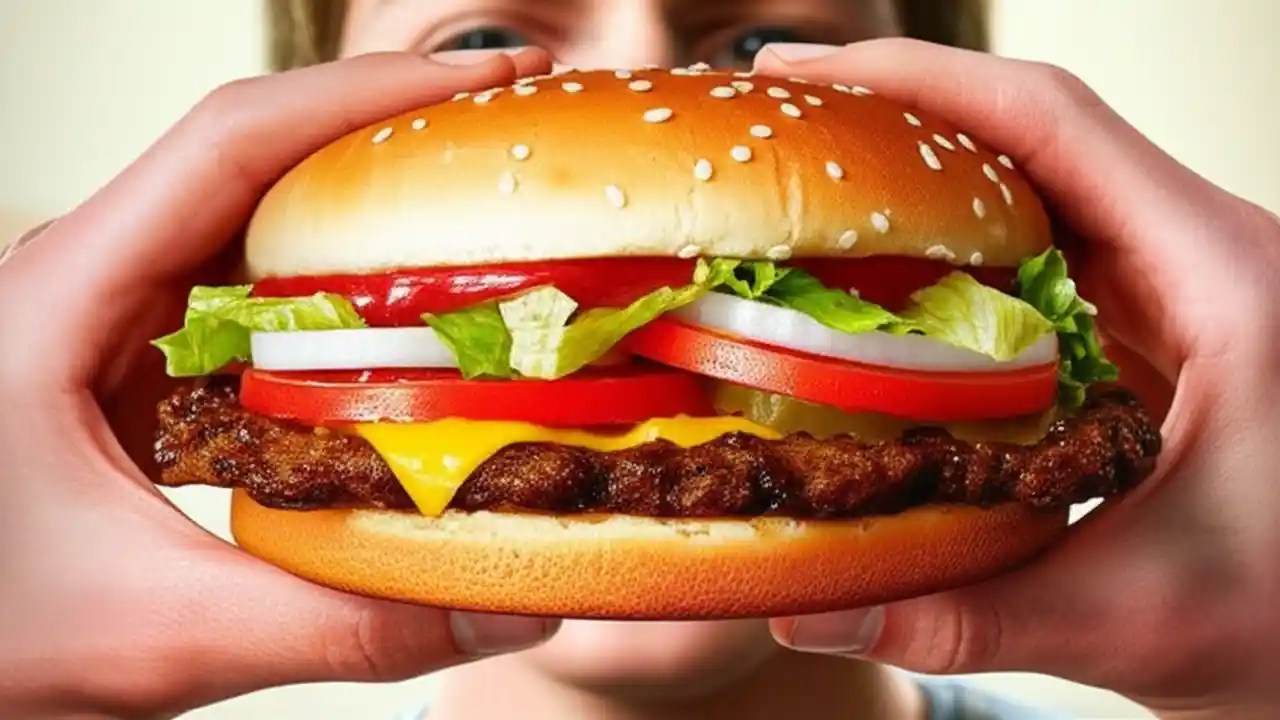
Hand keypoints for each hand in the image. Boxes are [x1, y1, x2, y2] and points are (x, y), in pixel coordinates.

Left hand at [0, 49, 557, 718]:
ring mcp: (110, 306)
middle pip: (254, 153)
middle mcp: (85, 277)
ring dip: (361, 189)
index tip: (481, 83)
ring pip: (251, 207)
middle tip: (504, 119)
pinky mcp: (138, 346)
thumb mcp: (168, 632)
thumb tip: (509, 606)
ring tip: (470, 186)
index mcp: (63, 298)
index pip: (231, 143)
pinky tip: (401, 292)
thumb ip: (348, 625)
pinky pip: (245, 274)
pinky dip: (332, 266)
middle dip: (386, 124)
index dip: (365, 96)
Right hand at [755, 40, 1279, 717]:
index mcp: (1225, 282)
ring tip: (822, 172)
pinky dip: (963, 243)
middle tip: (789, 108)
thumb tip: (804, 614)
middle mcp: (1208, 257)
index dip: (922, 82)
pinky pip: (1053, 249)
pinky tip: (893, 267)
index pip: (1054, 126)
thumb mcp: (1134, 619)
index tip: (812, 75)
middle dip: (904, 109)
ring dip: (933, 170)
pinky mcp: (1164, 324)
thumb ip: (961, 616)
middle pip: (1038, 136)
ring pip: (1045, 187)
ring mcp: (1186, 286)